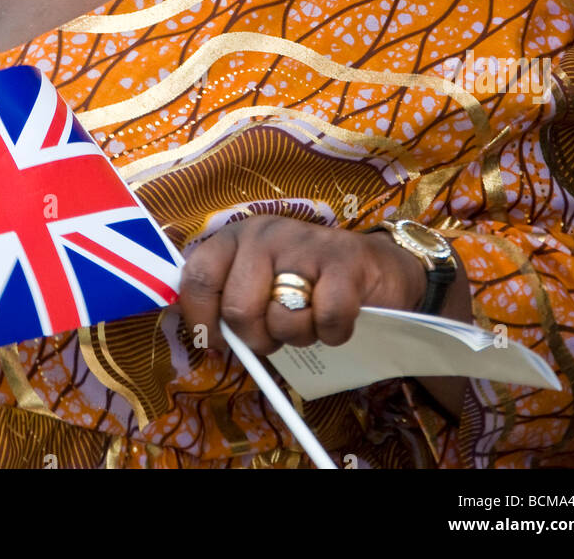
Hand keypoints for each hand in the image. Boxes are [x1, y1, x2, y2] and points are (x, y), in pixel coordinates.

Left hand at [179, 215, 425, 356]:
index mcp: (237, 237)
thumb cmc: (308, 284)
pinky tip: (337, 317)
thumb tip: (198, 331)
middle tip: (278, 332)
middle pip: (237, 309)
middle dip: (257, 338)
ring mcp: (304, 243)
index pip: (197, 277)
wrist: (376, 268)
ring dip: (298, 335)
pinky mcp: (344, 261)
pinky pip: (325, 319)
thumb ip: (225, 299)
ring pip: (280, 318)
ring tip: (311, 317)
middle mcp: (265, 233)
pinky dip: (333, 333)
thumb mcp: (259, 283)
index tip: (221, 341)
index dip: (202, 319)